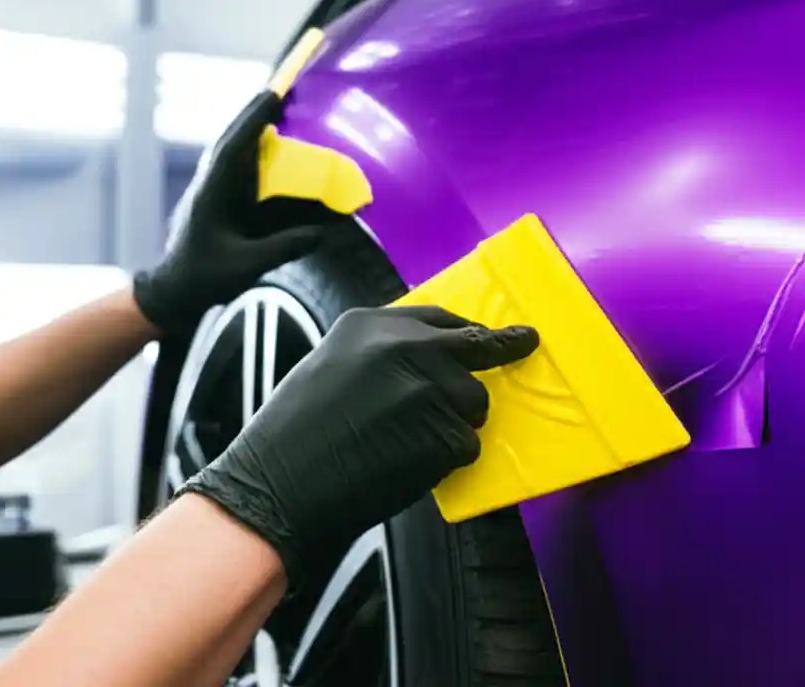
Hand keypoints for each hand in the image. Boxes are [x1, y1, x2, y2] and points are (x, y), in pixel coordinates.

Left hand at [133, 90, 333, 333]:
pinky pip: (236, 167)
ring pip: (231, 149)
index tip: (274, 93)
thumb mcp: (247, 265)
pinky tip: (265, 145)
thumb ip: (284, 247)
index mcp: (214, 193)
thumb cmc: (205, 277)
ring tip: (274, 108)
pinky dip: (250, 150)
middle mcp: (212, 184)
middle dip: (254, 113)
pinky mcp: (217, 200)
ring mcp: (212, 190)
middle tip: (279, 90)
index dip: (254, 119)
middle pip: (232, 138)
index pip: (235, 146)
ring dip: (251, 129)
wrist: (175, 291)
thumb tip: (321, 233)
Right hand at [178, 306, 540, 583]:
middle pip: (473, 349)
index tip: (492, 330)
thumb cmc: (293, 436)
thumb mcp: (330, 367)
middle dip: (502, 350)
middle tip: (526, 345)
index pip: (440, 318)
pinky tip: (409, 466)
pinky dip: (447, 460)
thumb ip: (380, 355)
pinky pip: (466, 446)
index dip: (468, 328)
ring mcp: (430, 389)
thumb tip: (430, 360)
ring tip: (407, 444)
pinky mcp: (443, 433)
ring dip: (455, 425)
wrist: (278, 487)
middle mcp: (407, 348)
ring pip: (474, 404)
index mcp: (370, 325)